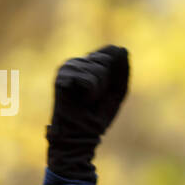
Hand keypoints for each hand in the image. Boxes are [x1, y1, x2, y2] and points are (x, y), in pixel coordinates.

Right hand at [46, 45, 128, 182]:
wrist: (81, 135)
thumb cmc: (98, 115)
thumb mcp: (118, 89)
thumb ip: (121, 68)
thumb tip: (122, 48)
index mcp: (88, 64)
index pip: (111, 53)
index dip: (115, 75)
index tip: (104, 92)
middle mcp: (76, 63)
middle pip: (106, 60)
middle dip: (107, 82)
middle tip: (95, 97)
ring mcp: (67, 68)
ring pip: (98, 70)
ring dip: (99, 90)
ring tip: (87, 100)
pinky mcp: (62, 77)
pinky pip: (89, 80)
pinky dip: (91, 93)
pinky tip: (82, 100)